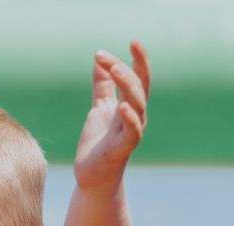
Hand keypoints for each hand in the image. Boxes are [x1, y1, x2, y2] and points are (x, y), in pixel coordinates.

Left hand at [73, 42, 149, 193]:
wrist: (92, 176)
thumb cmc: (98, 144)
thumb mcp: (99, 108)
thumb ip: (102, 86)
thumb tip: (98, 60)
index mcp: (131, 105)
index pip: (140, 78)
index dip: (139, 59)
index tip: (132, 41)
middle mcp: (135, 116)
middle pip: (141, 87)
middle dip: (131, 68)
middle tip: (109, 57)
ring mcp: (131, 132)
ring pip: (138, 104)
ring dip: (127, 85)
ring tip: (114, 69)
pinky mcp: (122, 148)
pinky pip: (132, 131)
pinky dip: (130, 118)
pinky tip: (122, 105)